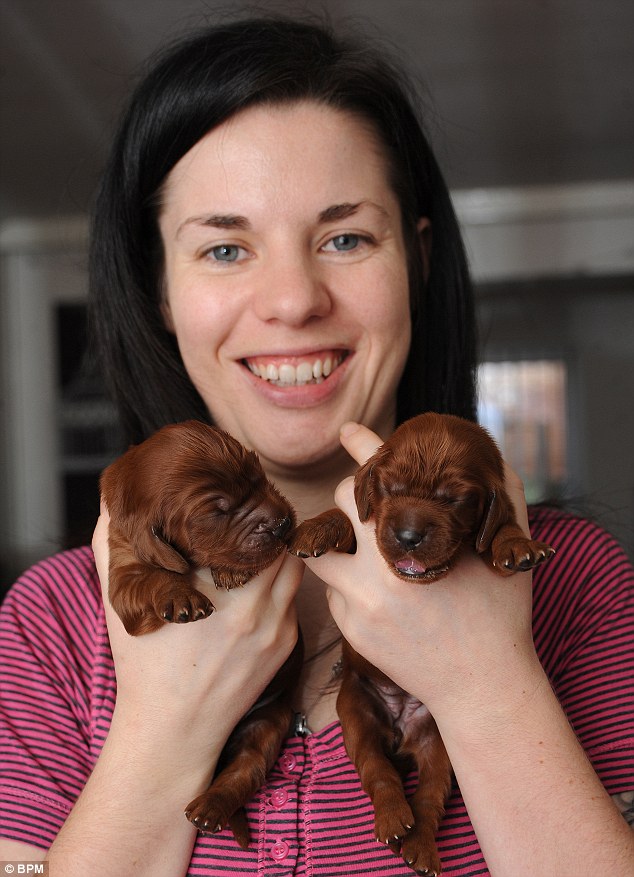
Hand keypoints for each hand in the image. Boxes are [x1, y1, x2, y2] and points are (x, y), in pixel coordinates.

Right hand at [92, 504, 302, 745]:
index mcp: (210, 588)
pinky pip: (292, 597)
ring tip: (257, 543)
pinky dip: (280, 583)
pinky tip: (259, 582)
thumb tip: (115, 500)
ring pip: (292, 566)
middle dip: (265, 525)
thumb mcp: (119, 600)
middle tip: (251, 513)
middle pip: (277, 540)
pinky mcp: (286, 643)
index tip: (235, 494)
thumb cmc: (143, 664)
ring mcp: (275, 625)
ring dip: (278, 551)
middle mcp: (250, 605)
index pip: (244, 525)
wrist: (173, 730)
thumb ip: (110, 543)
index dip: (243, 504)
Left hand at [303, 422, 539, 721]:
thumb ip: (501, 498)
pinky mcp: (349, 628)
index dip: (364, 446)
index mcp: (418, 538)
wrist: (482, 687)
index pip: (380, 475)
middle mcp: (379, 566)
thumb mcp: (507, 550)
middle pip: (341, 503)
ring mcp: (359, 600)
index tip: (349, 432)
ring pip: (326, 547)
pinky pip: (335, 589)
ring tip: (368, 551)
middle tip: (374, 504)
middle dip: (356, 496)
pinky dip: (350, 582)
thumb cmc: (500, 615)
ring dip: (343, 540)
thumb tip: (488, 463)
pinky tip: (381, 594)